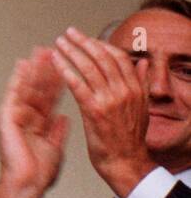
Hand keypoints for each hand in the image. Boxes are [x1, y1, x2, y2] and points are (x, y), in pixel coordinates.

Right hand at [0, 47, 68, 197]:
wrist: (28, 185)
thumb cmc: (38, 174)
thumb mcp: (55, 148)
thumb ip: (58, 132)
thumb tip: (64, 119)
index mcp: (38, 124)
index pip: (50, 97)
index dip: (57, 81)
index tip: (64, 66)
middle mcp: (26, 116)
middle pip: (38, 88)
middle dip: (46, 69)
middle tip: (53, 50)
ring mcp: (16, 115)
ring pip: (27, 87)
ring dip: (34, 68)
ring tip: (41, 51)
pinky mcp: (7, 117)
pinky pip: (13, 93)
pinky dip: (18, 79)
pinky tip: (23, 65)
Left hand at [52, 26, 155, 197]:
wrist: (126, 163)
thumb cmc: (129, 138)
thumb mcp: (142, 107)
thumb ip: (140, 83)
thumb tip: (141, 62)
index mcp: (135, 89)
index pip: (117, 57)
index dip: (100, 44)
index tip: (85, 38)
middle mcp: (124, 92)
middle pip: (102, 58)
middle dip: (83, 42)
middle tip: (68, 33)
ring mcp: (109, 101)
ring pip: (88, 67)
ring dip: (71, 52)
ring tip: (58, 44)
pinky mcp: (94, 110)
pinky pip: (78, 84)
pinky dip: (65, 70)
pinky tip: (55, 62)